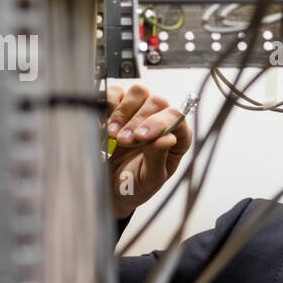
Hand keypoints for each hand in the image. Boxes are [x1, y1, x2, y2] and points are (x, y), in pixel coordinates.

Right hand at [106, 81, 192, 218]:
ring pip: (138, 93)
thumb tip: (167, 138)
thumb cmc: (134, 186)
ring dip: (123, 113)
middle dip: (138, 121)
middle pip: (157, 101)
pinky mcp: (117, 108)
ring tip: (113, 135)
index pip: (176, 117)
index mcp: (178, 137)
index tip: (141, 137)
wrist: (108, 190)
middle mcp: (160, 120)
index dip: (160, 123)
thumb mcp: (150, 179)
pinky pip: (115, 94)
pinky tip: (104, 127)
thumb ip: (158, 158)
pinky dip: (108, 106)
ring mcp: (139, 112)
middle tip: (123, 141)